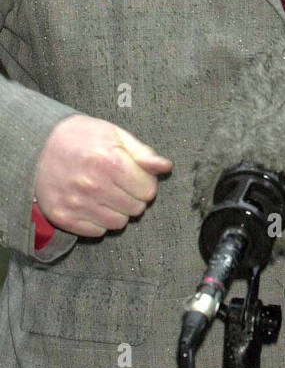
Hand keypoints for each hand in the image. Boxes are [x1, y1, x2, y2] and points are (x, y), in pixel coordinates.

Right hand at [34, 114, 172, 237]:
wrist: (36, 146)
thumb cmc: (81, 137)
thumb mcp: (114, 135)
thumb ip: (142, 154)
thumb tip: (166, 167)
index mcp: (110, 161)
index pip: (148, 190)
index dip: (146, 182)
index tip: (135, 176)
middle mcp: (93, 185)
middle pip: (136, 208)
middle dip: (134, 197)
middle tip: (120, 184)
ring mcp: (76, 204)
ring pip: (118, 223)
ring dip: (118, 211)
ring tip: (106, 194)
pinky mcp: (63, 218)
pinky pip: (97, 232)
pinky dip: (99, 221)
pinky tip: (92, 204)